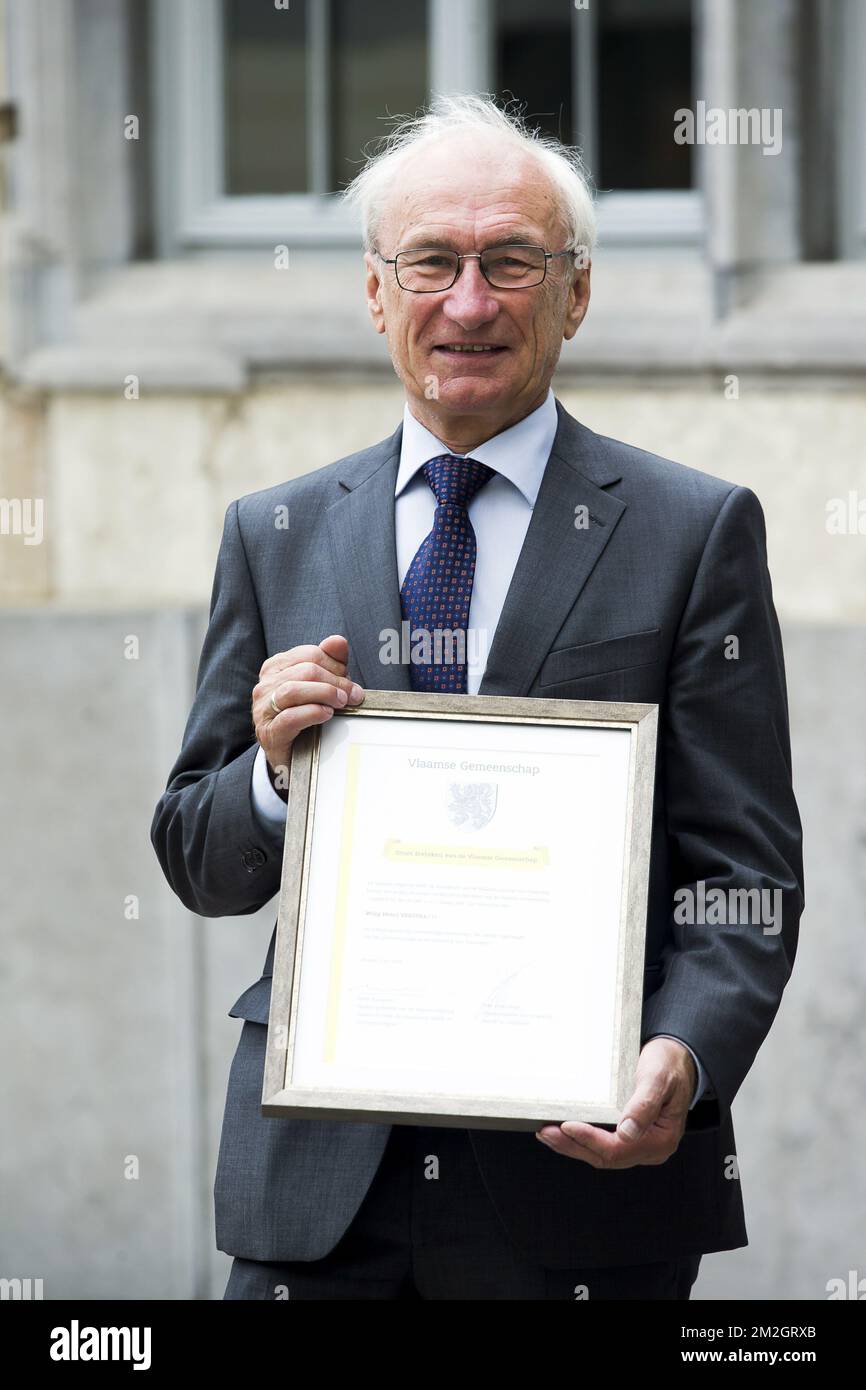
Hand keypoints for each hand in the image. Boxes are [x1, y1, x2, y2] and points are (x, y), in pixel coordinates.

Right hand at [252, 635, 364, 787]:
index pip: (309, 655)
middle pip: (305, 671)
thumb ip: (330, 662)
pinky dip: (312, 713)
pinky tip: (327, 714)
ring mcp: (263, 709)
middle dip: (335, 681)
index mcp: (276, 667)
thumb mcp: (320, 686)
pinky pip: (289, 717)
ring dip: (324, 693)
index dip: (335, 665)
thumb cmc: (305, 716)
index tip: (350, 680)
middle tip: (353, 695)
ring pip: (293, 690)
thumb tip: (338, 641)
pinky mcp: (269, 732)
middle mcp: (265, 685)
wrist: (289, 755)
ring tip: (341, 702)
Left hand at [535, 1037, 695, 1167]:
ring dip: (572, 1146)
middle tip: (545, 1132)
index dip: (591, 1140)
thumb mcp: (658, 1079)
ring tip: (546, 1133)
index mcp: (661, 1140)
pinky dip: (580, 1140)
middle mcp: (649, 1149)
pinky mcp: (628, 1137)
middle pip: (606, 1156)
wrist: (676, 1059)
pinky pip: (602, 1144)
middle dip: (573, 1146)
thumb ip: (644, 1105)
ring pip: (600, 1154)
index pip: (619, 1149)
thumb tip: (626, 1132)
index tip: (567, 1126)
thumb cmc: (669, 1066)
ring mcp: (638, 1145)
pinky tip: (562, 1132)